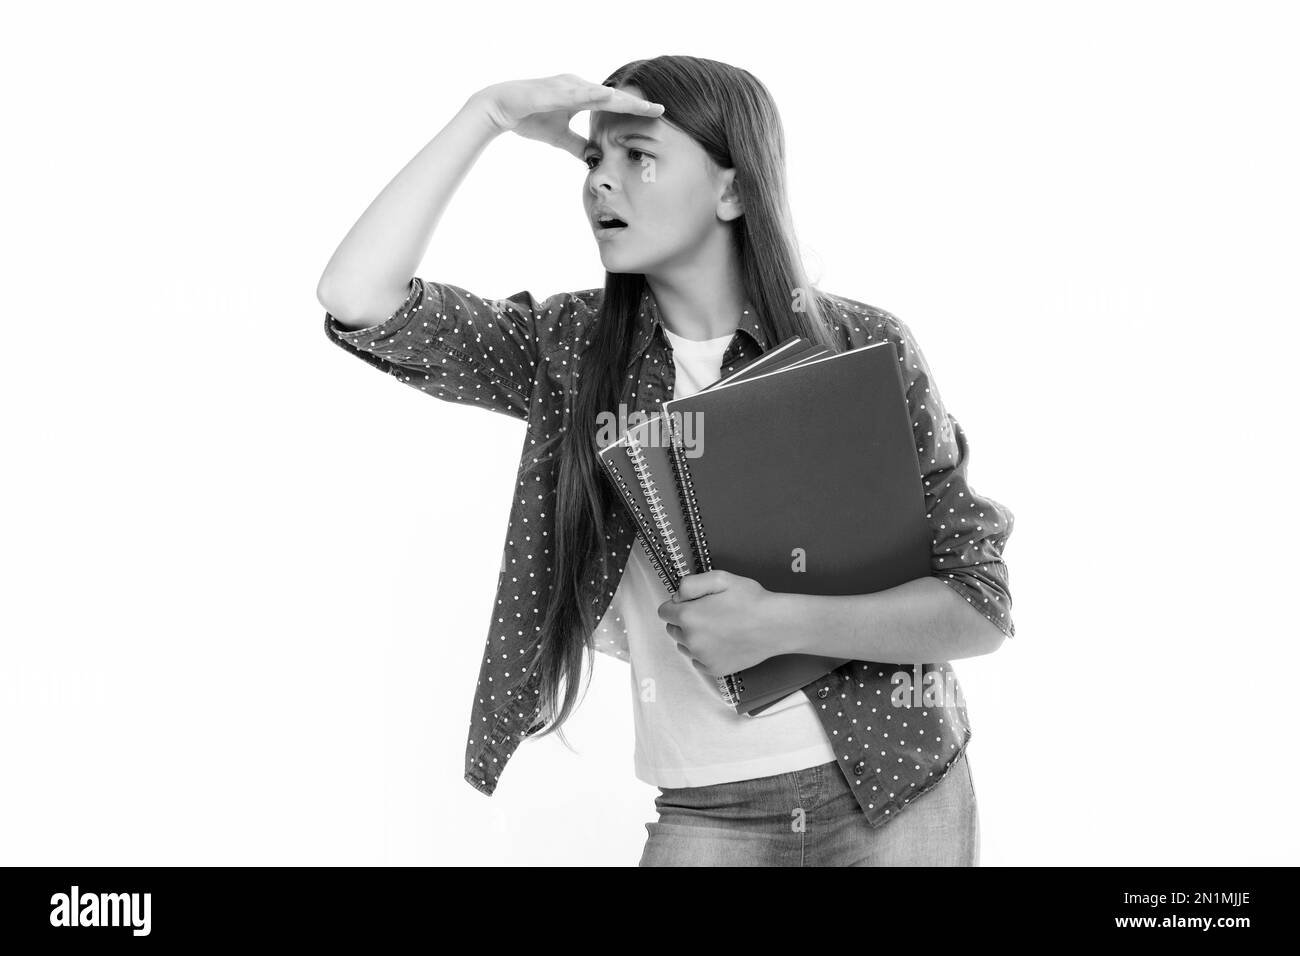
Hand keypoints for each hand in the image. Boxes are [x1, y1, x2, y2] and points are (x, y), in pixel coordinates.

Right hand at [471, 74, 663, 159]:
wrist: (500, 108)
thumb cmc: (528, 117)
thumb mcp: (559, 136)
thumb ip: (577, 144)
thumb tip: (593, 157)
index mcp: (581, 96)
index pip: (614, 104)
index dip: (635, 109)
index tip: (657, 115)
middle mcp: (577, 86)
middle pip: (613, 96)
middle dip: (637, 103)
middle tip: (660, 109)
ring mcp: (566, 85)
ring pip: (600, 92)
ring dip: (622, 99)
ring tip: (643, 105)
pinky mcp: (553, 89)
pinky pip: (577, 92)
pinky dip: (594, 94)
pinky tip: (609, 97)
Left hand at [656, 570, 785, 677]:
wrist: (775, 626)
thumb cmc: (751, 600)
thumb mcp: (720, 578)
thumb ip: (690, 584)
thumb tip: (677, 597)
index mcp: (688, 616)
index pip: (664, 611)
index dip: (677, 604)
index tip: (692, 602)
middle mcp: (691, 640)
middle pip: (672, 629)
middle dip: (684, 620)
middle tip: (708, 613)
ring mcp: (702, 657)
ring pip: (684, 646)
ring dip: (692, 637)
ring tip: (716, 627)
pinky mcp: (713, 669)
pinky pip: (697, 660)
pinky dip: (704, 652)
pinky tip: (721, 642)